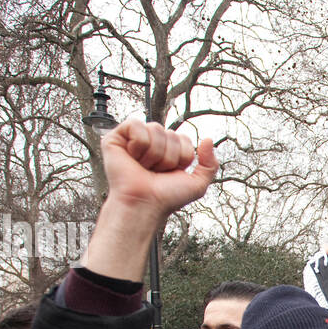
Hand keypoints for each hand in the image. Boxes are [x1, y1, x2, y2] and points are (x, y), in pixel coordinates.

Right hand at [101, 119, 216, 222]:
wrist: (145, 204)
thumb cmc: (165, 197)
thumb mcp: (197, 184)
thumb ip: (210, 164)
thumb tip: (208, 139)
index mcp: (168, 151)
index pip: (183, 139)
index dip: (182, 157)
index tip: (170, 173)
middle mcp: (152, 143)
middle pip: (171, 133)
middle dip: (168, 156)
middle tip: (155, 172)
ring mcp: (134, 140)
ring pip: (155, 128)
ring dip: (154, 154)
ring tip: (144, 167)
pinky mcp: (116, 138)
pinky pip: (135, 124)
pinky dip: (139, 143)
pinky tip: (132, 157)